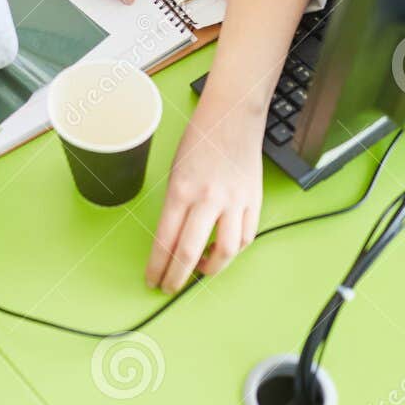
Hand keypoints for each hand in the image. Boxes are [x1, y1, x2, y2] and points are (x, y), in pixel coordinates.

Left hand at [146, 97, 262, 291]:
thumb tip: (174, 240)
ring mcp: (234, 201)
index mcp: (182, 190)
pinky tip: (221, 250)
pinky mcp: (253, 201)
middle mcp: (208, 198)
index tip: (151, 280)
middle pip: (190, 253)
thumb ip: (176, 206)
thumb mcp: (176, 171)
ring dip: (210, 269)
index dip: (157, 266)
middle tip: (169, 287)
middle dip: (176, 277)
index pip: (165, 240)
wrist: (231, 117)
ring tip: (199, 269)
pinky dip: (233, 250)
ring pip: (225, 252)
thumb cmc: (199, 140)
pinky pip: (245, 237)